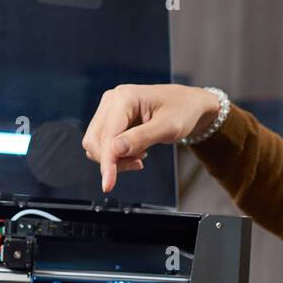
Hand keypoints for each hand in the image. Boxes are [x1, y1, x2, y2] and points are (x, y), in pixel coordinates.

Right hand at [82, 83, 222, 191]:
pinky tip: (136, 152)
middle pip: (95, 141)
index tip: (108, 185)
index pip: (107, 136)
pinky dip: (117, 155)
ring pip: (96, 144)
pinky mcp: (110, 119)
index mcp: (125, 98)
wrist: (187, 104)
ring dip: (115, 159)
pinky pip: (103, 143)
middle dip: (113, 161)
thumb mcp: (168, 128)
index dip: (107, 162)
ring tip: (141, 155)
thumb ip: (141, 138)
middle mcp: (111, 100)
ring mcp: (109, 109)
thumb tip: (114, 150)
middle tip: (140, 163)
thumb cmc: (181, 112)